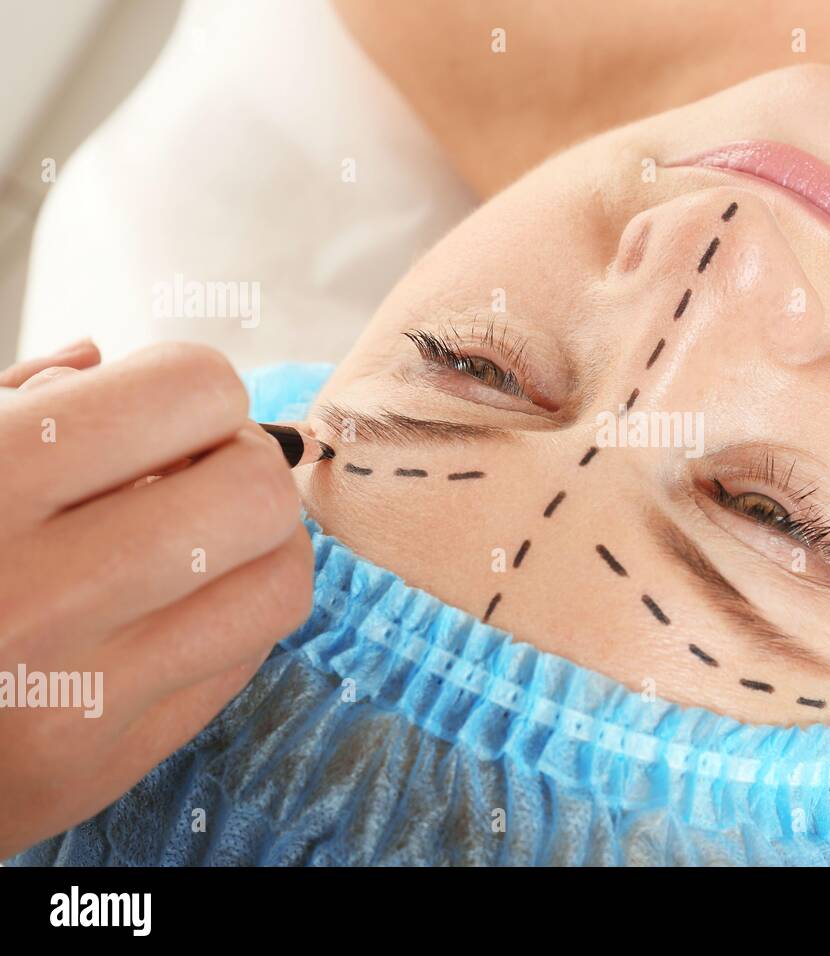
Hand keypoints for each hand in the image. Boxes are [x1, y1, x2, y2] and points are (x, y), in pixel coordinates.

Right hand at [0, 342, 312, 856]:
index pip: (195, 391)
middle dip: (248, 469)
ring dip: (263, 548)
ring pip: (278, 586)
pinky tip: (175, 608)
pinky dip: (230, 618)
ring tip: (208, 541)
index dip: (203, 393)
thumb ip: (16, 401)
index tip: (175, 419)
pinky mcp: (98, 765)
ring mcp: (74, 693)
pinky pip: (239, 662)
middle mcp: (34, 593)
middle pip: (257, 494)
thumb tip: (106, 362)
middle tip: (204, 478)